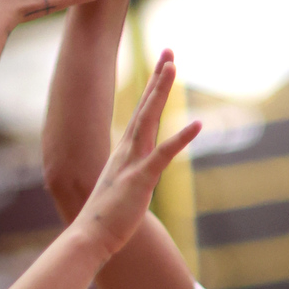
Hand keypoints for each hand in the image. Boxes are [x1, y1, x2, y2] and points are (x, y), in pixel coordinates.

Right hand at [72, 51, 199, 259]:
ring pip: (149, 120)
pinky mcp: (141, 180)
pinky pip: (164, 155)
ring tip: (173, 68)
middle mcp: (127, 151)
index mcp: (125, 153)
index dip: (152, 89)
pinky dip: (181, 139)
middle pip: (145, 107)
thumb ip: (128, 178)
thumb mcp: (120, 190)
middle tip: (169, 52)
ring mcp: (133, 163)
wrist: (89, 237)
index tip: (162, 65)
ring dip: (160, 93)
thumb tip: (132, 178)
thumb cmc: (105, 218)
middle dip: (158, 79)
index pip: (141, 113)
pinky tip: (198, 124)